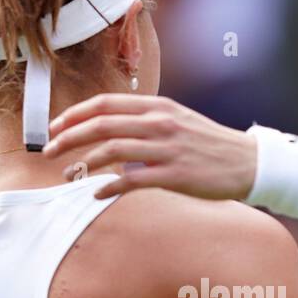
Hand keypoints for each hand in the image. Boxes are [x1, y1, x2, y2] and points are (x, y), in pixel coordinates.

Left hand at [43, 94, 256, 201]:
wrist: (247, 163)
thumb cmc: (209, 145)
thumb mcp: (178, 120)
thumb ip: (146, 121)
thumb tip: (112, 130)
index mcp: (158, 107)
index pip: (106, 103)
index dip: (75, 114)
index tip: (55, 126)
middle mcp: (160, 123)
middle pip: (102, 124)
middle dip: (69, 137)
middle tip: (50, 151)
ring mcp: (167, 148)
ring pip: (113, 150)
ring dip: (84, 162)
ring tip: (69, 174)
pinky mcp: (175, 175)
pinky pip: (133, 180)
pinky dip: (110, 187)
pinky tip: (97, 194)